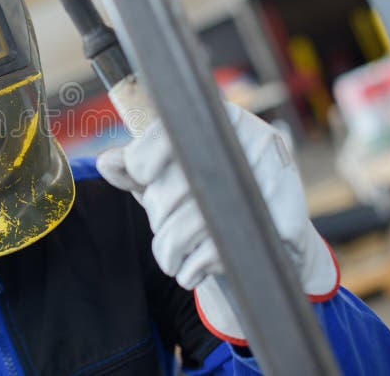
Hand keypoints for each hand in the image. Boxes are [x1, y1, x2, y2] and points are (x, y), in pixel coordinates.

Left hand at [96, 102, 338, 342]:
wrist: (266, 237)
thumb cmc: (208, 199)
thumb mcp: (168, 179)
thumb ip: (136, 170)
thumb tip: (107, 163)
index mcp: (218, 120)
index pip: (166, 134)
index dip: (144, 160)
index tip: (141, 177)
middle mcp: (247, 139)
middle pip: (175, 184)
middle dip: (158, 216)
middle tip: (161, 231)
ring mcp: (269, 179)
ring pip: (194, 220)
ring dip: (169, 249)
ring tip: (169, 259)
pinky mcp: (282, 222)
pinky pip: (219, 248)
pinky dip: (195, 266)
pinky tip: (191, 269)